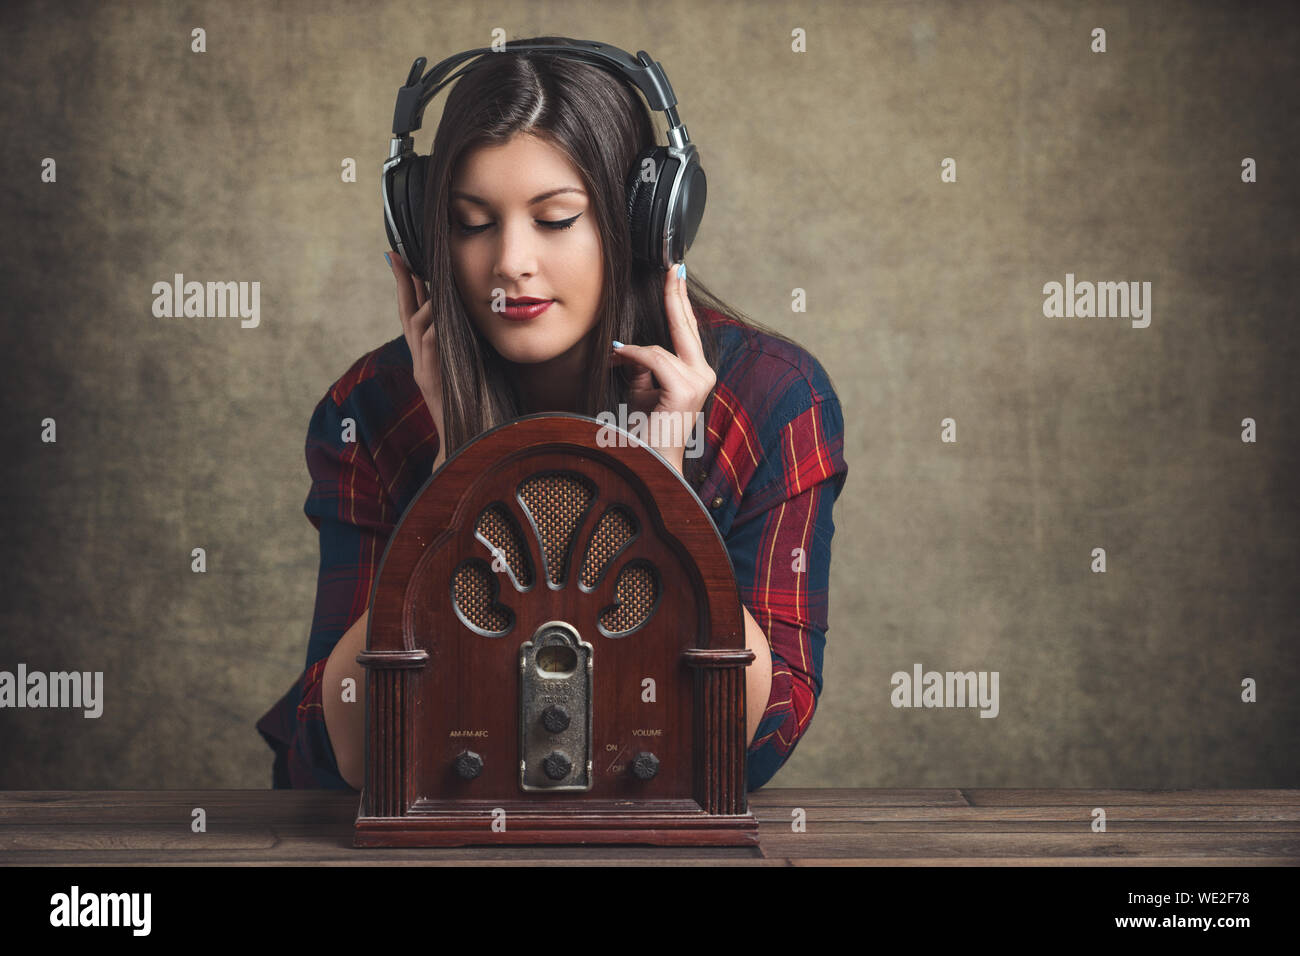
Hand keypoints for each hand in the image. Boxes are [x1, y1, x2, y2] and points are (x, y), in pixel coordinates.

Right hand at [386, 251, 446, 462]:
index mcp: (422, 354)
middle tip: (400, 254)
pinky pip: (431, 340)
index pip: (408, 312)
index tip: (395, 256)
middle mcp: (418, 357)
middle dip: (404, 281)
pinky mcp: (430, 375)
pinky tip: (441, 308)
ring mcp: (422, 365)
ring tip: (431, 275)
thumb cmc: (464, 404)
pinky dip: (435, 323)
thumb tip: (462, 318)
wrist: (459, 437)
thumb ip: (454, 345)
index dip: (402, 284)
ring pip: (419, 322)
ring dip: (426, 298)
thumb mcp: (457, 369)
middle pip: (407, 311)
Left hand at [608, 262, 715, 476]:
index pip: (687, 330)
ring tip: (616, 359)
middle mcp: (703, 375)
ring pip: (660, 348)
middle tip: (671, 267)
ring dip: (633, 353)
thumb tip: (628, 346)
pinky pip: (653, 358)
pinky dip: (634, 358)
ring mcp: (697, 382)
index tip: (675, 272)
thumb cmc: (644, 429)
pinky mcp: (684, 389)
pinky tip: (620, 358)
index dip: (680, 300)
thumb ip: (643, 365)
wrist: (650, 462)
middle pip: (685, 326)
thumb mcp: (642, 390)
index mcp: (696, 373)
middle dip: (675, 294)